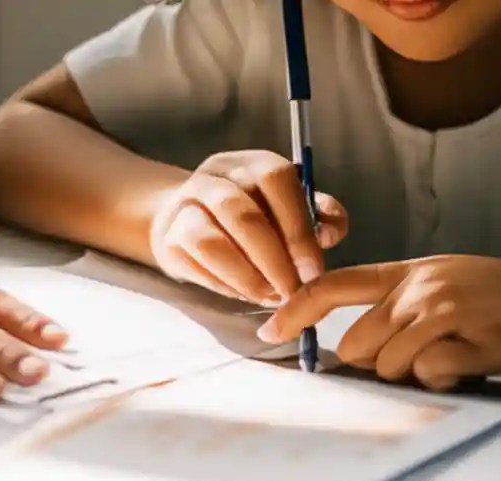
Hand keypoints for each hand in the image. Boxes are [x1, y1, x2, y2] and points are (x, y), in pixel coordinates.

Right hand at [149, 150, 347, 304]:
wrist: (187, 217)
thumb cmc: (250, 213)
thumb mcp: (287, 205)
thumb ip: (317, 214)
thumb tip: (331, 233)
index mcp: (250, 163)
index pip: (276, 180)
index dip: (298, 226)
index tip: (313, 269)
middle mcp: (213, 178)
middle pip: (244, 216)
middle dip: (275, 261)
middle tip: (293, 292)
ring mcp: (185, 207)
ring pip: (212, 243)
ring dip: (247, 277)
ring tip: (269, 297)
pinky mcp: (168, 238)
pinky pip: (197, 266)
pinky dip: (225, 284)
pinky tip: (245, 293)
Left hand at [259, 255, 500, 390]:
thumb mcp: (444, 284)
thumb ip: (396, 307)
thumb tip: (345, 352)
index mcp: (408, 271)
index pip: (333, 285)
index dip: (294, 311)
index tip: (267, 334)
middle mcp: (420, 287)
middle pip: (356, 346)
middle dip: (376, 364)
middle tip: (422, 355)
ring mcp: (444, 313)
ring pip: (388, 366)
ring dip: (414, 374)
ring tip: (454, 354)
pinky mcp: (469, 341)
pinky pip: (428, 376)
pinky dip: (445, 380)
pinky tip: (474, 360)